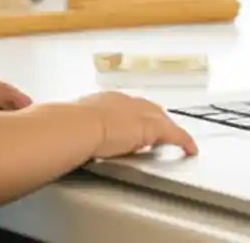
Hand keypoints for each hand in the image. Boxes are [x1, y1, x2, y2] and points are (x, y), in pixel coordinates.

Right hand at [72, 91, 198, 158]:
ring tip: (177, 140)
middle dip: (155, 119)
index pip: (126, 105)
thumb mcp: (72, 122)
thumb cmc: (70, 125)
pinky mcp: (153, 128)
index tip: (132, 123)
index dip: (133, 114)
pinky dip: (184, 141)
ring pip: (162, 120)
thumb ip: (73, 124)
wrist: (80, 125)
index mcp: (106, 99)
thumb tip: (59, 128)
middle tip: (160, 131)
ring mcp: (141, 113)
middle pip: (148, 109)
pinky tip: (190, 149)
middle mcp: (127, 101)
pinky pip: (175, 134)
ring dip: (169, 129)